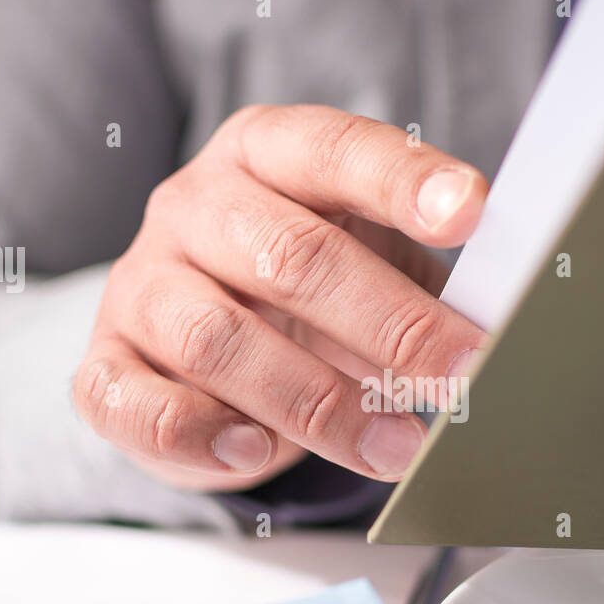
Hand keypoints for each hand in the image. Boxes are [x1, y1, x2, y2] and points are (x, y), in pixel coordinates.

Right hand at [74, 104, 487, 491]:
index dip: (401, 181)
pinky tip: (257, 454)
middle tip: (462, 376)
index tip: (471, 212)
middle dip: (391, 324)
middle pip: (288, 256)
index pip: (332, 149)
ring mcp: (142, 284)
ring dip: (321, 404)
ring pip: (220, 339)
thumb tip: (497, 324)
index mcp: (264, 155)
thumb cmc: (299, 294)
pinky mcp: (106, 365)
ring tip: (397, 448)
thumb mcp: (365, 261)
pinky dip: (201, 435)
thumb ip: (419, 278)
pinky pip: (140, 405)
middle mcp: (193, 206)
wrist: (193, 345)